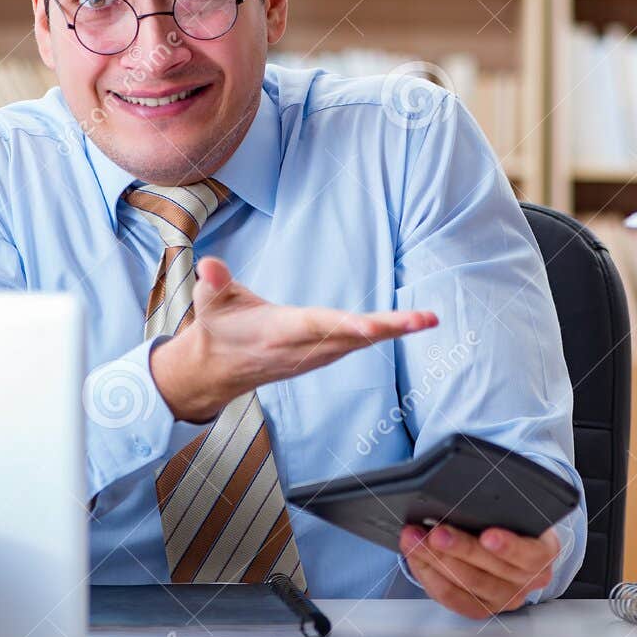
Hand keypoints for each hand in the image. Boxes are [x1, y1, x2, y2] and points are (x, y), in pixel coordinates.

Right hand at [150, 255, 437, 421]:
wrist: (216, 371)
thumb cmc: (216, 327)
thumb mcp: (207, 303)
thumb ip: (213, 282)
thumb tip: (210, 265)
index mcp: (275, 332)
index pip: (314, 327)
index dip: (344, 326)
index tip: (372, 326)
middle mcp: (300, 348)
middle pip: (350, 337)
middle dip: (388, 328)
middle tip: (425, 319)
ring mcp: (313, 356)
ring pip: (360, 343)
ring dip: (395, 331)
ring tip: (428, 319)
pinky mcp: (322, 356)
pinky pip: (359, 345)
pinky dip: (385, 334)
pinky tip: (410, 325)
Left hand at [401, 523, 559, 619]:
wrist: (511, 543)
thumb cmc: (511, 522)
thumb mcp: (515, 510)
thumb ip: (499, 508)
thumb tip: (466, 498)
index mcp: (542, 552)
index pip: (529, 554)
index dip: (508, 546)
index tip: (487, 535)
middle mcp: (527, 581)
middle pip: (491, 570)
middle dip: (458, 549)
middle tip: (435, 533)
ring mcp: (504, 598)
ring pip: (467, 583)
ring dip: (435, 560)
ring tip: (415, 540)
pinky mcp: (481, 608)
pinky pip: (452, 598)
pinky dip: (430, 577)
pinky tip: (417, 559)